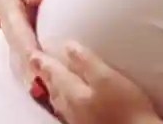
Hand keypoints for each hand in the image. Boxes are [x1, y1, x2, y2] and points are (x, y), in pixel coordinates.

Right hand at [0, 0, 58, 97]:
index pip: (15, 24)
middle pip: (16, 42)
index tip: (35, 56)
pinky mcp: (29, 34)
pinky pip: (29, 54)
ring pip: (20, 52)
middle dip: (26, 62)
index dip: (24, 42)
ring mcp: (18, 25)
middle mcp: (10, 13)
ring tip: (41, 88)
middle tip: (38, 80)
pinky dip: (36, 68)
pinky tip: (46, 84)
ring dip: (29, 70)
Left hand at [31, 42, 162, 123]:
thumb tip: (68, 46)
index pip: (56, 73)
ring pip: (58, 102)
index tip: (35, 53)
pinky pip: (66, 113)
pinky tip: (65, 104)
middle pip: (54, 88)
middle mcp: (72, 109)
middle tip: (34, 63)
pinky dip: (60, 102)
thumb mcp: (107, 79)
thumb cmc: (128, 108)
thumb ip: (87, 62)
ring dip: (50, 89)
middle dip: (44, 74)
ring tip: (45, 80)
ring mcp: (78, 121)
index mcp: (75, 93)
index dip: (46, 62)